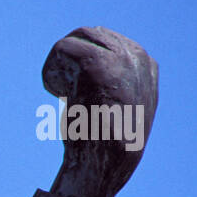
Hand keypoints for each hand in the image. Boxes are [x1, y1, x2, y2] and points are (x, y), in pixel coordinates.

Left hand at [42, 26, 157, 196]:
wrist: (105, 163)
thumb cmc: (105, 145)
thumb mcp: (117, 109)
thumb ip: (113, 86)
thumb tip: (89, 76)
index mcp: (145, 65)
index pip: (105, 40)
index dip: (81, 63)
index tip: (78, 91)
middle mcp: (137, 56)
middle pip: (87, 33)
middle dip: (67, 59)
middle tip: (62, 90)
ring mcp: (119, 56)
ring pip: (72, 40)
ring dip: (58, 67)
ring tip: (62, 94)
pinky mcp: (96, 61)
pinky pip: (61, 49)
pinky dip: (51, 74)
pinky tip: (60, 96)